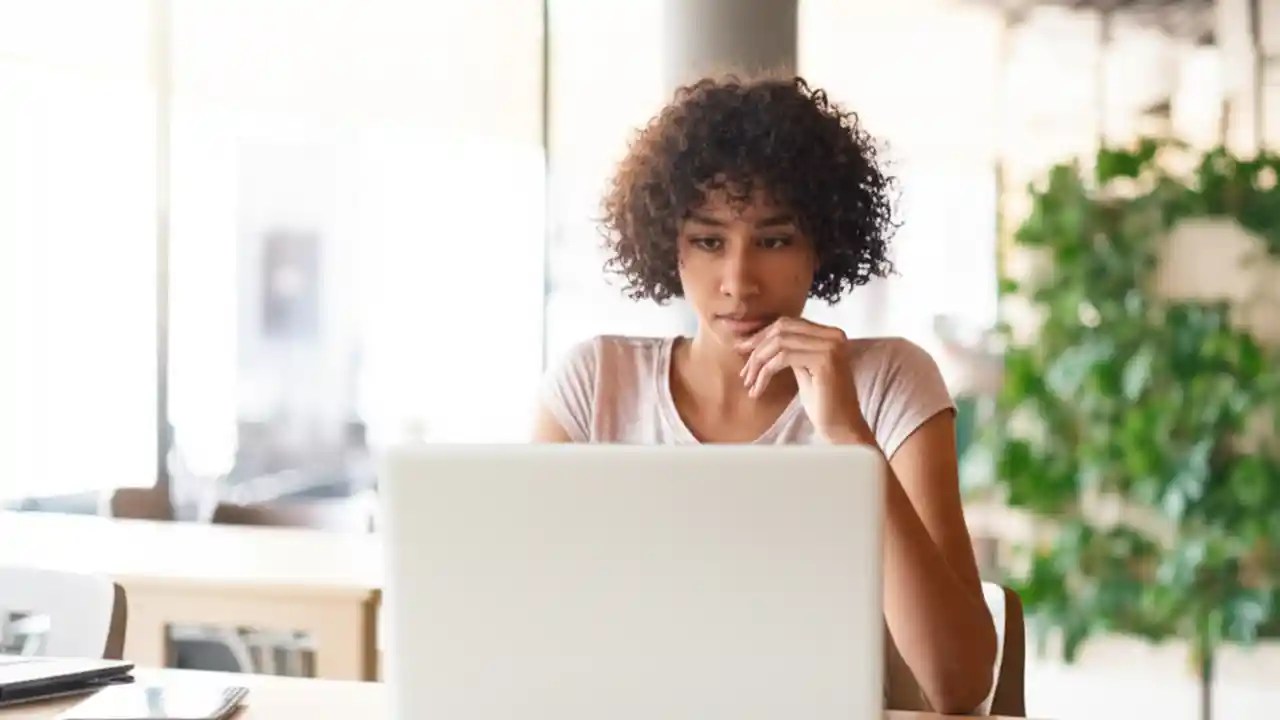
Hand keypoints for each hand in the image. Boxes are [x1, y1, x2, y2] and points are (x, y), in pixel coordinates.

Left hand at [735, 317, 871, 443]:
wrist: (843, 427)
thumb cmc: (823, 403)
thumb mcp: (804, 369)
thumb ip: (789, 351)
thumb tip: (757, 340)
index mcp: (830, 334)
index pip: (788, 323)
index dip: (762, 335)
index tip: (743, 350)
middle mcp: (834, 335)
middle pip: (782, 329)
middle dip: (757, 347)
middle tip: (744, 370)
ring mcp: (830, 346)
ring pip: (779, 343)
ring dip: (758, 363)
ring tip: (749, 382)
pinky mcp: (824, 361)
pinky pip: (782, 359)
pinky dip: (764, 373)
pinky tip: (757, 390)